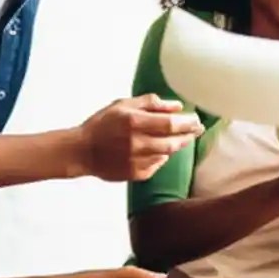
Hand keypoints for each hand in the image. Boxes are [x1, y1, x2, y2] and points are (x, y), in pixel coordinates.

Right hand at [73, 94, 203, 181]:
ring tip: (182, 138)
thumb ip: (151, 103)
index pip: (170, 124)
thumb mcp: (123, 105)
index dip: (187, 122)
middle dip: (188, 135)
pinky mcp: (135, 174)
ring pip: (167, 154)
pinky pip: (157, 165)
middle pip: (173, 141)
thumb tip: (177, 106)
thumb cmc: (102, 124)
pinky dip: (162, 157)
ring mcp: (136, 161)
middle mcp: (137, 143)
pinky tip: (161, 151)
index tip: (196, 119)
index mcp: (134, 122)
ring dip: (177, 146)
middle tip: (196, 130)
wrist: (82, 151)